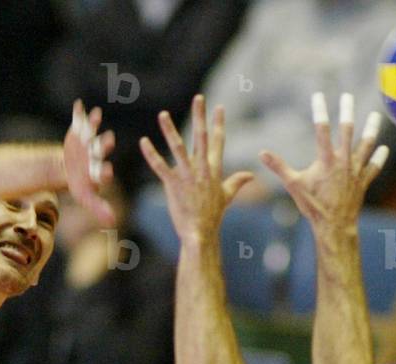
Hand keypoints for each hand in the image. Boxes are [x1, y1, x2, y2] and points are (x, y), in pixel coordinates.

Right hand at [63, 100, 115, 225]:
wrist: (68, 168)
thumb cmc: (82, 185)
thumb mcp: (87, 198)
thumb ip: (99, 209)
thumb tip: (112, 224)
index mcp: (99, 170)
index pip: (103, 172)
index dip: (104, 172)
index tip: (107, 173)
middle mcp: (97, 153)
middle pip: (102, 149)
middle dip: (105, 144)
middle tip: (110, 140)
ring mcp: (88, 141)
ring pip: (93, 132)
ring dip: (94, 124)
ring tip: (97, 115)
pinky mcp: (78, 131)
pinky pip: (79, 120)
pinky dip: (79, 113)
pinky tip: (79, 105)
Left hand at [139, 94, 254, 242]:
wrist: (201, 233)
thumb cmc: (213, 215)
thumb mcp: (227, 196)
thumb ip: (237, 182)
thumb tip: (252, 175)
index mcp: (214, 170)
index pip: (218, 142)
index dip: (219, 124)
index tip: (219, 107)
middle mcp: (202, 169)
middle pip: (201, 138)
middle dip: (200, 116)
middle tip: (199, 98)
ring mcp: (187, 176)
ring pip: (178, 148)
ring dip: (170, 130)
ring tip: (162, 114)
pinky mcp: (173, 185)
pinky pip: (160, 166)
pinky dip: (151, 154)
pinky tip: (144, 142)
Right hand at [259, 93, 387, 229]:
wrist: (334, 226)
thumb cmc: (313, 206)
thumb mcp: (293, 185)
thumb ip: (278, 167)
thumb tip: (261, 153)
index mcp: (326, 160)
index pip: (322, 130)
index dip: (320, 111)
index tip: (318, 95)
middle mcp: (343, 161)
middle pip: (348, 131)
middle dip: (347, 112)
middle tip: (348, 96)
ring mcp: (355, 171)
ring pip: (366, 145)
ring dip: (372, 129)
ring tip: (376, 116)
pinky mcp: (363, 182)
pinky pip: (373, 167)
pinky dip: (379, 158)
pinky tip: (384, 148)